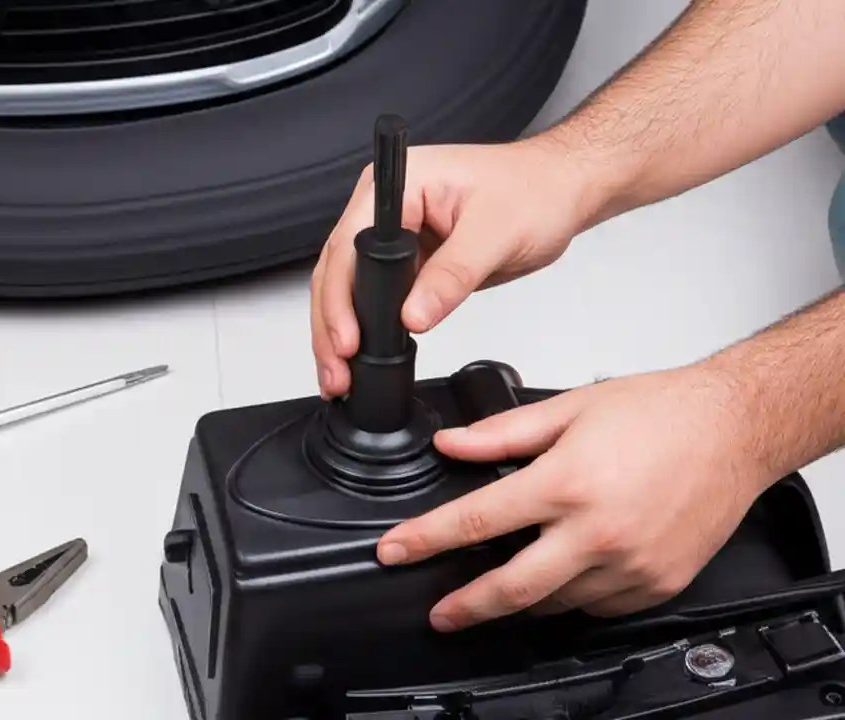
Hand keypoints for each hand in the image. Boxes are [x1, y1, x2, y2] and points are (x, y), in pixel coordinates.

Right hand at [311, 137, 600, 397]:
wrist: (560, 190)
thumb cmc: (536, 191)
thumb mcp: (497, 233)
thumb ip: (453, 275)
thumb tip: (413, 315)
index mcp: (398, 184)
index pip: (349, 246)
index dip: (342, 298)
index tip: (348, 340)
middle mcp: (384, 206)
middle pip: (335, 270)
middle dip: (330, 326)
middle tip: (336, 373)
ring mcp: (391, 233)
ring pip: (345, 287)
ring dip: (337, 333)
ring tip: (338, 376)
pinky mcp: (405, 258)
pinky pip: (372, 296)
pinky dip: (363, 328)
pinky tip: (357, 358)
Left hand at [375, 362, 773, 631]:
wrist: (737, 429)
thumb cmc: (660, 413)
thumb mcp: (569, 409)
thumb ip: (501, 434)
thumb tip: (450, 445)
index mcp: (566, 484)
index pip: (476, 522)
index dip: (426, 540)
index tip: (394, 551)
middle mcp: (597, 533)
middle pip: (510, 587)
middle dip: (464, 606)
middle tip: (438, 613)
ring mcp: (630, 567)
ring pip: (555, 603)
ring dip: (521, 598)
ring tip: (502, 584)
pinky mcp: (657, 585)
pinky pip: (599, 608)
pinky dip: (573, 598)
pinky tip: (563, 576)